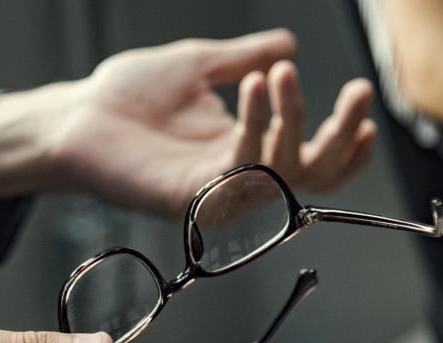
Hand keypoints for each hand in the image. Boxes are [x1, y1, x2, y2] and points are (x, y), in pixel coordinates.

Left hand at [51, 29, 375, 215]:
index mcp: (240, 146)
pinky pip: (239, 171)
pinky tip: (256, 83)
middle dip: (341, 136)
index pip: (307, 159)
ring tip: (280, 73)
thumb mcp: (199, 65)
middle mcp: (232, 175)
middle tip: (358, 92)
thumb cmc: (126, 94)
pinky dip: (256, 126)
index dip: (344, 142)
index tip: (365, 107)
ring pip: (279, 173)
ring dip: (293, 119)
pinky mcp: (188, 198)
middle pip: (309, 175)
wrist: (76, 113)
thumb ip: (244, 58)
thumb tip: (287, 45)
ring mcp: (211, 191)